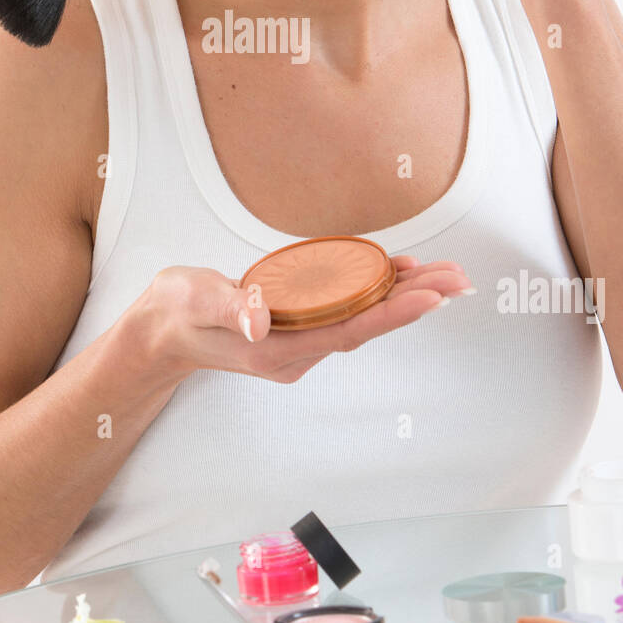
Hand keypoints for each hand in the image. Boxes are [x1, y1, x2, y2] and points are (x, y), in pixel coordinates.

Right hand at [133, 254, 475, 383]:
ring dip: (404, 296)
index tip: (429, 297)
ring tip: (446, 275)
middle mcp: (297, 351)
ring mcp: (300, 340)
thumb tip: (261, 318)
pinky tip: (400, 271)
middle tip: (459, 280)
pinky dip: (377, 289)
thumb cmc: (177, 312)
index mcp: (276, 351)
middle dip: (414, 302)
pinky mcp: (300, 325)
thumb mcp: (195, 302)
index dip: (390, 314)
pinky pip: (348, 308)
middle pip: (367, 325)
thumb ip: (229, 307)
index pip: (346, 331)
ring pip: (363, 317)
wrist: (163, 331)